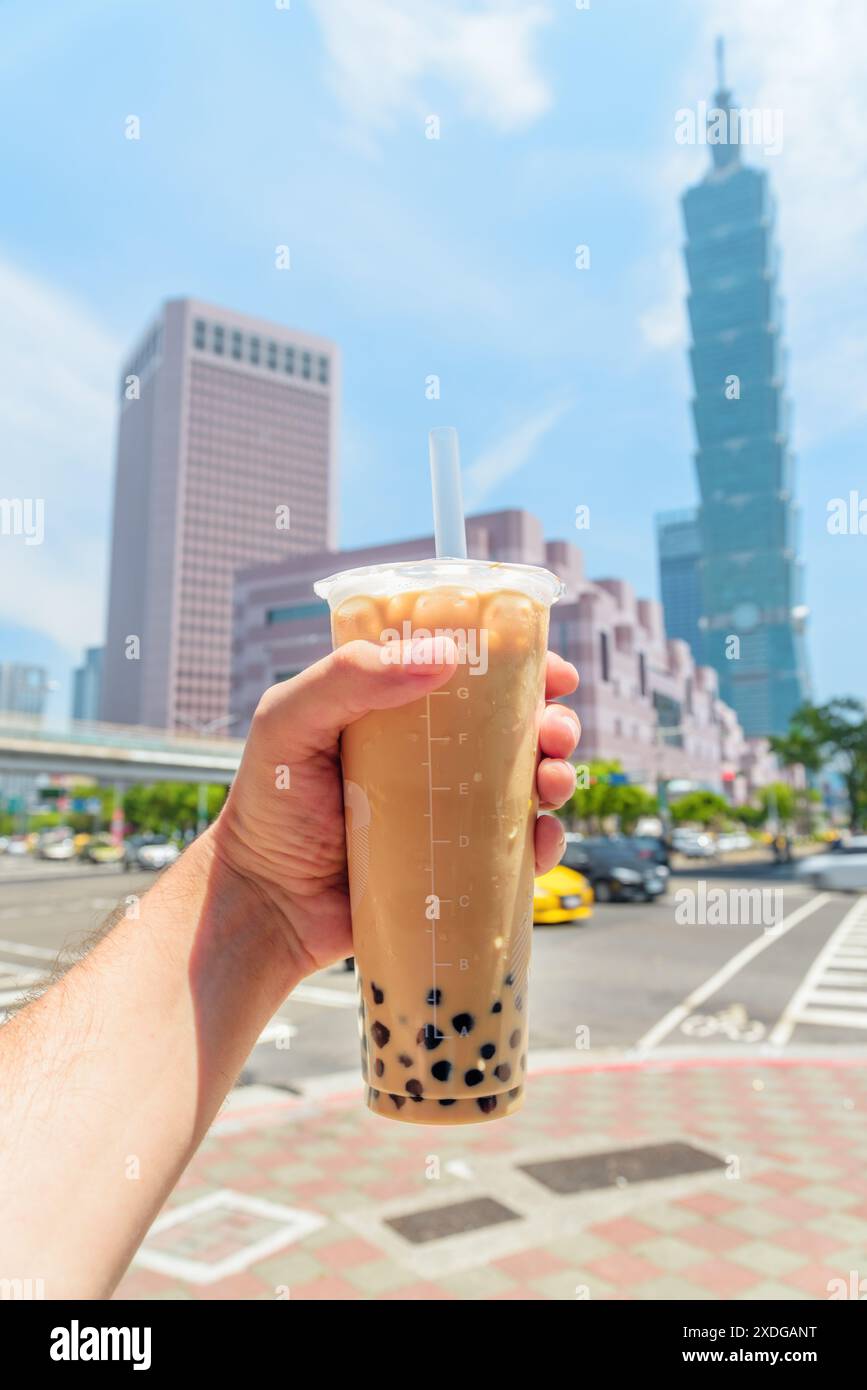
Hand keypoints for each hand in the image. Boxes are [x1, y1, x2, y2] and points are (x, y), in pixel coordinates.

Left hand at [213, 639, 579, 982]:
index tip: (555, 673)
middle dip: (554, 724)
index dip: (524, 667)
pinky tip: (540, 841)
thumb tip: (442, 656)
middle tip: (555, 734)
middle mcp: (431, 756)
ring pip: (528, 786)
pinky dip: (544, 843)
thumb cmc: (268, 805)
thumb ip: (349, 678)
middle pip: (515, 728)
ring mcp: (448, 813)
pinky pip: (516, 851)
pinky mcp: (456, 866)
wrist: (265, 904)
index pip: (472, 674)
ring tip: (554, 783)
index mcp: (398, 709)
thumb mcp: (290, 721)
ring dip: (559, 776)